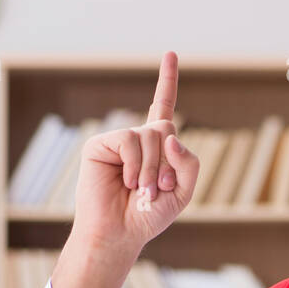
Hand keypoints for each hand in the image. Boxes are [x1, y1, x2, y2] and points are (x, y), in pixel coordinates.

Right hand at [52, 51, 200, 287]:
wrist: (119, 234)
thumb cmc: (148, 216)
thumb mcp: (183, 193)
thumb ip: (189, 164)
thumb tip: (169, 135)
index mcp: (157, 147)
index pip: (164, 107)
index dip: (167, 81)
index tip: (170, 54)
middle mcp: (138, 139)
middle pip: (165, 129)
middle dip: (168, 162)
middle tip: (159, 189)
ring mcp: (118, 140)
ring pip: (150, 136)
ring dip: (152, 168)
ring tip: (143, 191)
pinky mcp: (100, 145)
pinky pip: (129, 140)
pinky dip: (135, 163)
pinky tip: (127, 181)